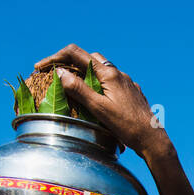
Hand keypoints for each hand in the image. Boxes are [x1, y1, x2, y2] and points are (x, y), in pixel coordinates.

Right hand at [34, 44, 167, 157]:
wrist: (153, 139)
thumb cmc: (127, 126)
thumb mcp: (98, 108)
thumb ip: (79, 89)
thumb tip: (60, 72)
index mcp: (109, 74)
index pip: (76, 54)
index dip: (55, 58)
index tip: (40, 67)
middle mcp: (119, 74)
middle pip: (89, 58)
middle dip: (69, 62)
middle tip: (54, 74)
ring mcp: (127, 83)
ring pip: (101, 70)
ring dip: (84, 73)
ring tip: (71, 85)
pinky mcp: (132, 93)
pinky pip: (111, 82)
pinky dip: (98, 84)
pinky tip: (95, 97)